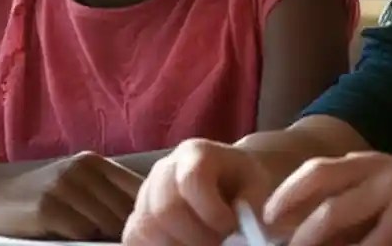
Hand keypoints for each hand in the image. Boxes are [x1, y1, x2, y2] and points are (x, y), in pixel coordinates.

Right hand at [0, 151, 143, 239]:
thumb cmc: (38, 195)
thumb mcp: (74, 184)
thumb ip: (106, 194)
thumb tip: (145, 220)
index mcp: (94, 162)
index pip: (138, 189)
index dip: (145, 214)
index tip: (145, 231)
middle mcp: (82, 170)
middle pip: (125, 210)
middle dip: (127, 231)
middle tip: (124, 242)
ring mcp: (65, 187)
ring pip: (107, 224)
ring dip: (104, 238)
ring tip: (93, 240)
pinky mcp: (48, 208)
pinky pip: (81, 233)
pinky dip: (82, 241)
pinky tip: (70, 239)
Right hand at [124, 139, 277, 245]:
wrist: (228, 178)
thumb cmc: (243, 182)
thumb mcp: (257, 186)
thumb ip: (252, 205)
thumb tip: (242, 231)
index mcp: (196, 153)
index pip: (192, 180)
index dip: (212, 212)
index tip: (232, 228)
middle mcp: (164, 169)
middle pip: (164, 210)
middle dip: (195, 238)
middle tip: (219, 245)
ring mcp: (146, 192)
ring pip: (146, 227)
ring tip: (204, 244)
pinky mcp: (138, 215)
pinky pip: (134, 238)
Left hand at [263, 152, 391, 245]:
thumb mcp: (386, 188)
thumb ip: (351, 200)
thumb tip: (301, 229)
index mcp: (368, 163)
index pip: (316, 174)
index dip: (287, 197)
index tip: (266, 220)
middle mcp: (384, 177)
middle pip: (331, 212)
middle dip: (304, 240)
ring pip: (358, 243)